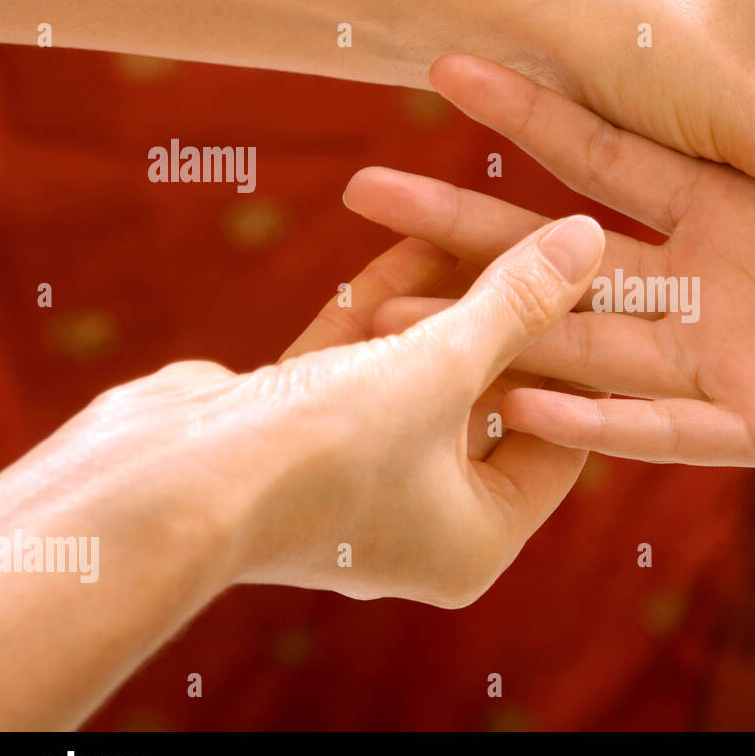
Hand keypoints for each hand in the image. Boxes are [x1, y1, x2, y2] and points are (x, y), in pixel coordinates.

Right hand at [82, 219, 602, 607]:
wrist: (159, 487)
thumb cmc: (326, 451)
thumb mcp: (443, 365)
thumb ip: (518, 301)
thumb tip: (589, 238)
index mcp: (478, 539)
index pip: (559, 434)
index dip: (578, 351)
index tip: (595, 280)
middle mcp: (422, 521)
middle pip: (486, 399)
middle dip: (501, 314)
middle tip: (538, 239)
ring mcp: (354, 481)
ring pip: (417, 374)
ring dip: (439, 298)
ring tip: (474, 216)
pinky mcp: (297, 439)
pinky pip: (360, 368)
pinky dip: (381, 310)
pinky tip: (411, 235)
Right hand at [345, 0, 754, 499]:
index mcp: (742, 201)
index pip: (609, 154)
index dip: (527, 114)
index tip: (448, 63)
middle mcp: (716, 280)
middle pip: (566, 255)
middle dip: (466, 230)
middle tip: (357, 201)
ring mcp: (735, 356)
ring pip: (594, 342)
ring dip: (497, 330)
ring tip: (396, 321)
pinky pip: (668, 425)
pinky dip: (596, 417)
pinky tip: (516, 401)